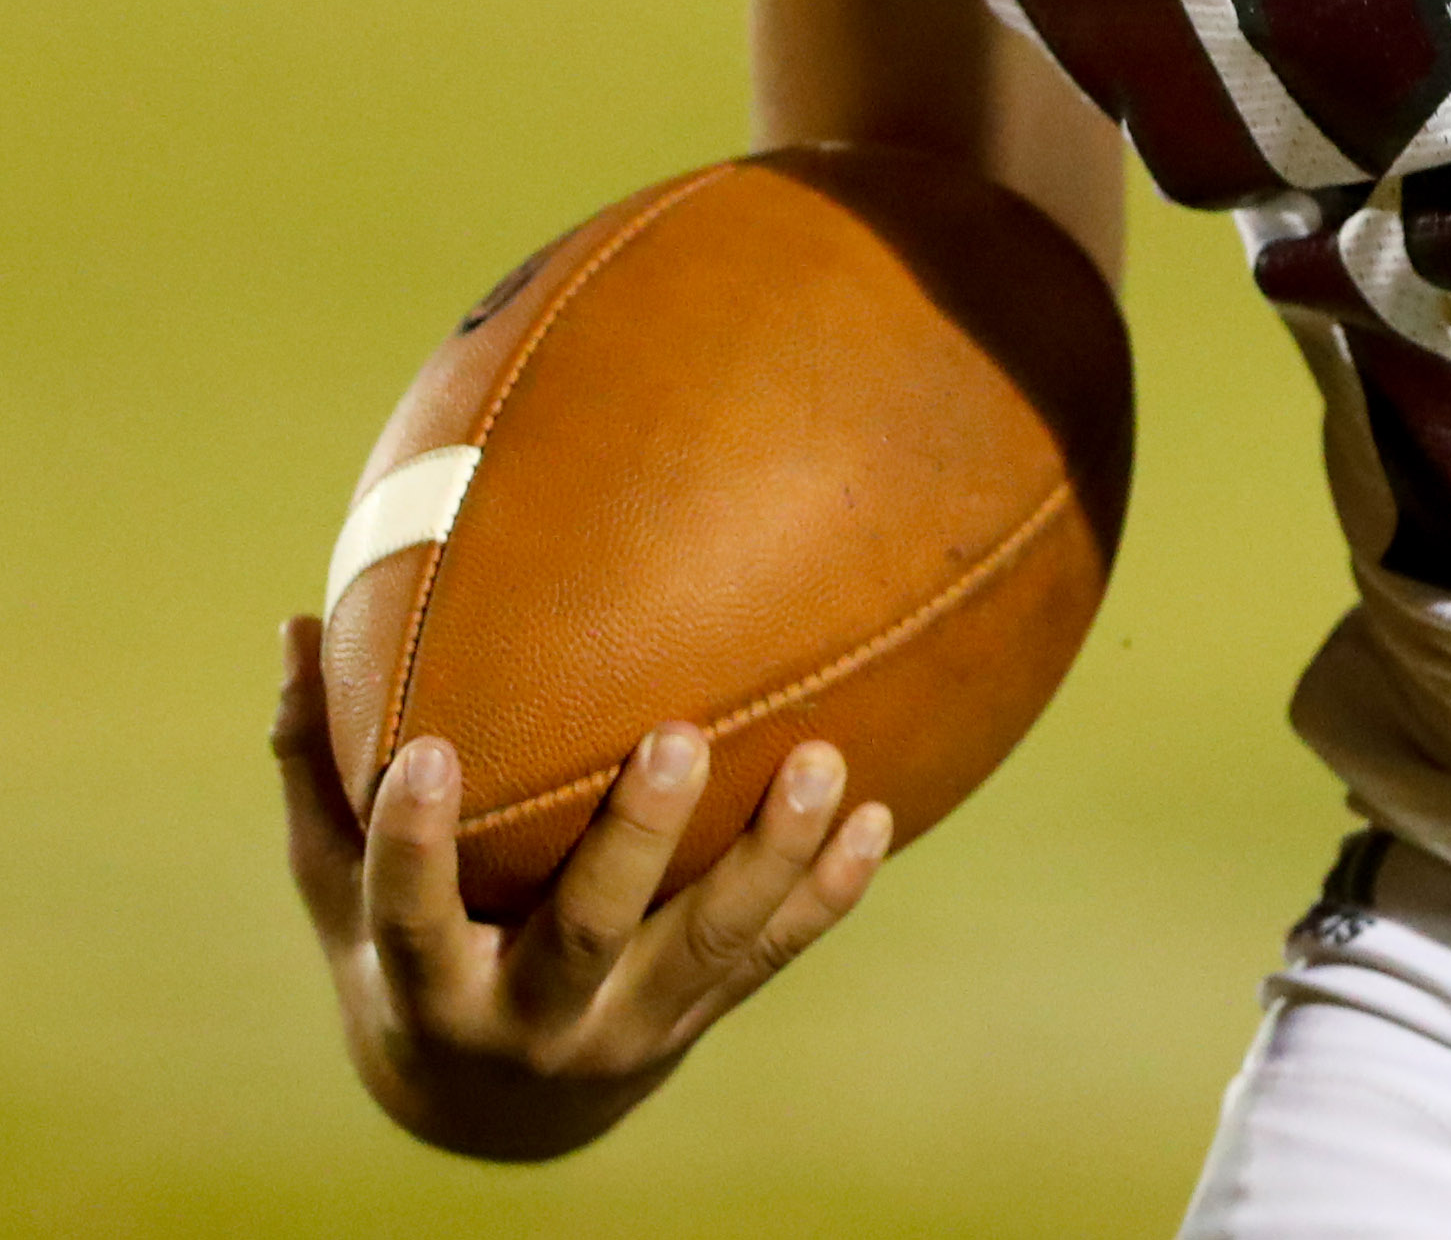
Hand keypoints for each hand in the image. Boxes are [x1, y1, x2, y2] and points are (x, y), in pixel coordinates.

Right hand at [274, 616, 890, 1159]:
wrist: (489, 1109)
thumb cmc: (404, 950)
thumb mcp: (338, 885)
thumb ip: (318, 764)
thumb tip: (295, 621)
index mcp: (427, 981)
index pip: (411, 913)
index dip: (414, 841)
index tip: (429, 748)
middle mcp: (532, 1015)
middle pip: (588, 934)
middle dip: (635, 843)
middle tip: (679, 736)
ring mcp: (627, 1024)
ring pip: (709, 948)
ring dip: (771, 858)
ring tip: (824, 760)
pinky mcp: (698, 1018)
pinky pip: (771, 958)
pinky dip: (826, 894)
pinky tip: (877, 817)